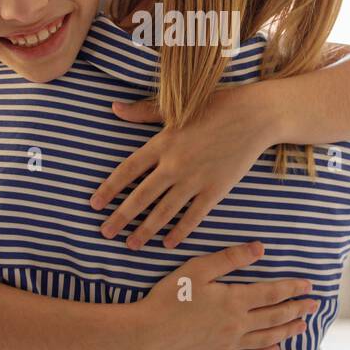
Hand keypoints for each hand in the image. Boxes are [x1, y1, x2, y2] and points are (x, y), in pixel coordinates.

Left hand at [90, 84, 280, 249]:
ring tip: (131, 244)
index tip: (94, 204)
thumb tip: (114, 108)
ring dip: (146, 230)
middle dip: (121, 217)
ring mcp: (195, 179)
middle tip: (104, 233)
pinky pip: (193, 216)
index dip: (109, 189)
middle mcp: (175, 164)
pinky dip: (180, 231)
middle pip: (141, 196)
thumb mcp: (176, 106)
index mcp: (162, 142)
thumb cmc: (215, 104)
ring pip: (164, 211)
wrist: (255, 115)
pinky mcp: (216, 190)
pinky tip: (168, 243)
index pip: (127, 170)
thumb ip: (143, 112)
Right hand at [130, 241, 317, 349]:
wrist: (148, 334)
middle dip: (297, 309)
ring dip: (287, 331)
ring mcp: (229, 345)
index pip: (273, 293)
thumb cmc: (169, 297)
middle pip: (275, 316)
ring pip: (267, 339)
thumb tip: (260, 248)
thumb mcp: (198, 269)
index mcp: (235, 301)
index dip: (293, 288)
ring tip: (302, 326)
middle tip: (314, 305)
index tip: (309, 285)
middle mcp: (238, 325)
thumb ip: (230, 258)